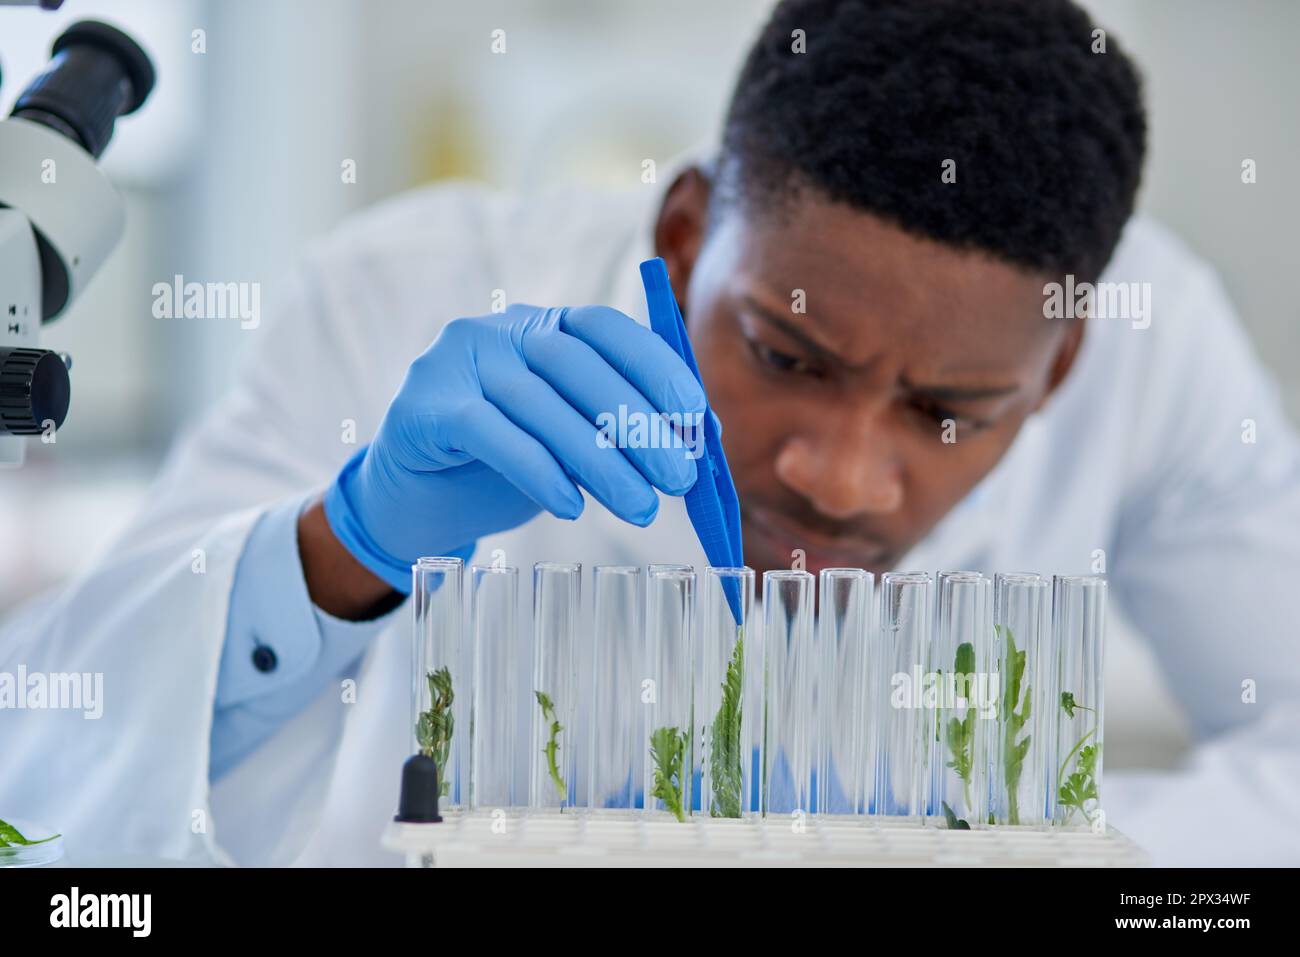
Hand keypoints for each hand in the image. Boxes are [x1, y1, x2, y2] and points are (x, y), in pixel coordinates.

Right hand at [322, 303, 704, 592]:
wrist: (417, 502)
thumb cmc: (506, 466)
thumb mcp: (571, 441)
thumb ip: (621, 428)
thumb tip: (702, 440)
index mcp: (541, 326)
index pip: (606, 328)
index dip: (654, 367)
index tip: (694, 417)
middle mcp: (498, 331)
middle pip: (577, 367)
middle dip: (636, 425)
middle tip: (678, 478)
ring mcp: (455, 363)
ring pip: (539, 406)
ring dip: (599, 460)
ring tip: (641, 507)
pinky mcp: (423, 408)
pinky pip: (491, 434)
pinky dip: (538, 471)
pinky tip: (572, 506)